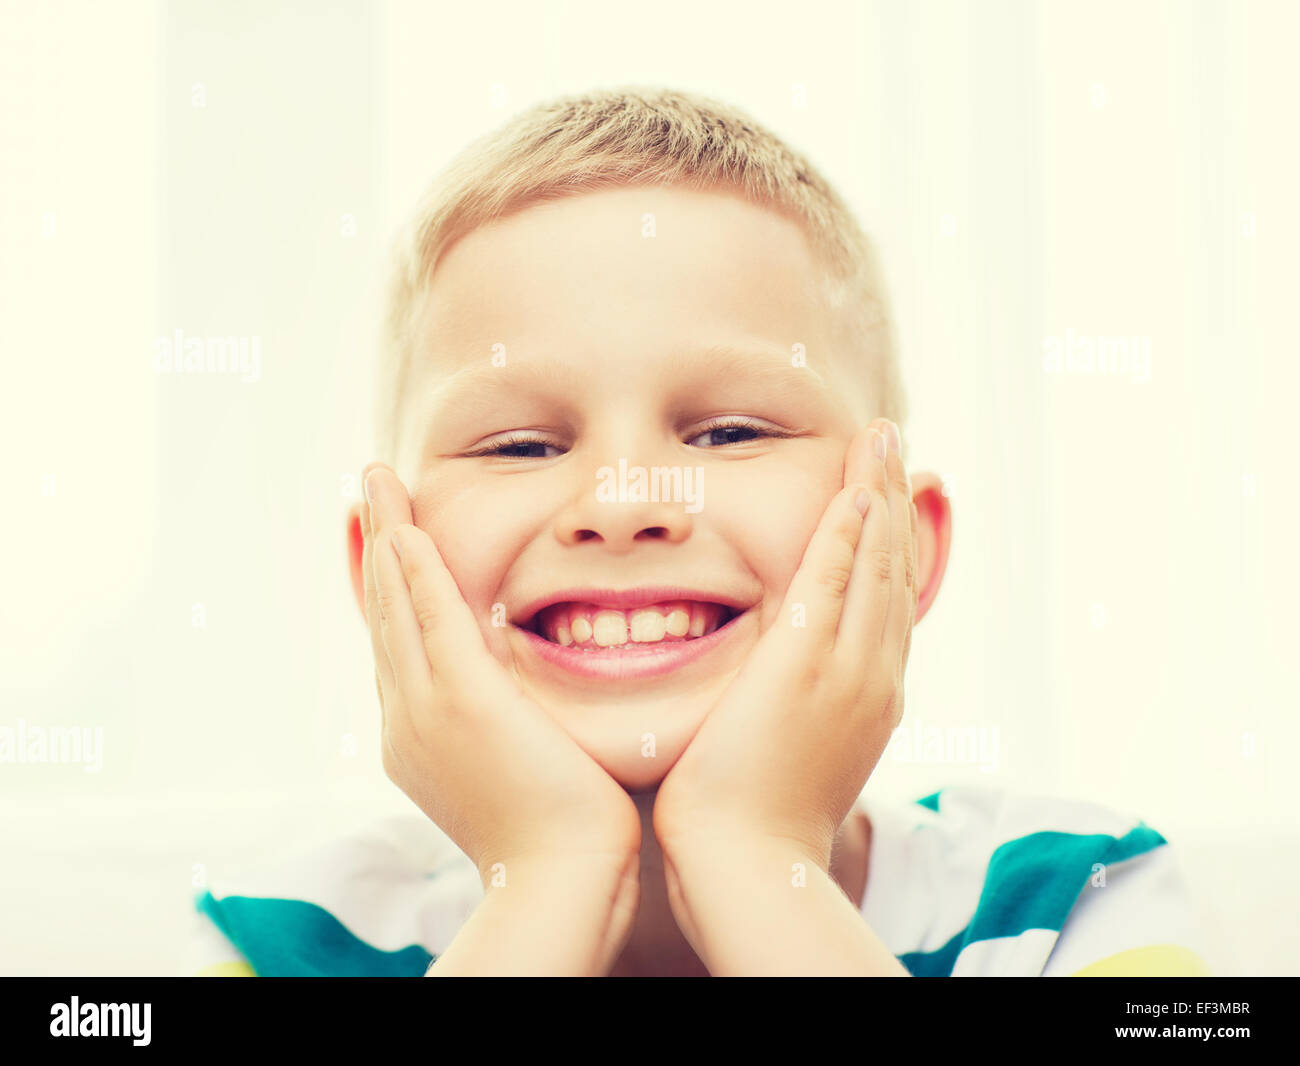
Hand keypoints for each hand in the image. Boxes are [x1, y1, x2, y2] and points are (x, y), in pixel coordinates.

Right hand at [360, 463, 641, 884]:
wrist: (561, 878)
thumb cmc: (560, 832)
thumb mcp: (520, 767)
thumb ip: (509, 723)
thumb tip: (524, 700)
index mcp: (420, 734)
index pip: (398, 643)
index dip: (388, 587)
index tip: (387, 538)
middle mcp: (407, 716)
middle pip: (383, 614)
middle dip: (375, 546)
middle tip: (365, 490)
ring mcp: (426, 709)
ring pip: (396, 604)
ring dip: (386, 536)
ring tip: (374, 483)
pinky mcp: (462, 700)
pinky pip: (428, 616)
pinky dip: (412, 568)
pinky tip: (402, 525)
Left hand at [652, 420, 918, 873]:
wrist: (744, 863)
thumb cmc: (751, 819)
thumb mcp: (792, 753)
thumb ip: (795, 707)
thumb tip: (781, 685)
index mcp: (870, 696)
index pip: (886, 603)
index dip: (890, 543)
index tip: (885, 495)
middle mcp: (874, 677)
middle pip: (893, 571)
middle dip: (894, 502)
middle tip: (893, 444)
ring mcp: (848, 671)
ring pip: (873, 565)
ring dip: (877, 496)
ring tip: (881, 440)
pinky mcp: (806, 666)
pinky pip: (834, 582)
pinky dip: (848, 533)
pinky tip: (854, 490)